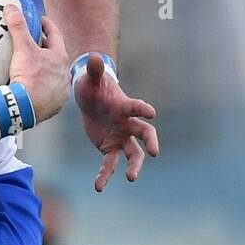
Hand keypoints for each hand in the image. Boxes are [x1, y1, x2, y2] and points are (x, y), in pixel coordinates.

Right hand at [2, 4, 69, 122]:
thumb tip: (11, 7)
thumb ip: (18, 26)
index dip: (46, 26)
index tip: (40, 21)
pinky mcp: (53, 106)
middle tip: (31, 43)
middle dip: (44, 49)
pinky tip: (31, 88)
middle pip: (54, 56)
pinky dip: (41, 88)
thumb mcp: (22, 48)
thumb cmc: (29, 77)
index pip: (55, 35)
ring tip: (30, 67)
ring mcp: (60, 91)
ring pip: (52, 75)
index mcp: (60, 58)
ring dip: (44, 70)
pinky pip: (48, 93)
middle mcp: (64, 74)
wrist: (25, 108)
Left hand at [73, 53, 158, 190]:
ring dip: (133, 166)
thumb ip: (93, 71)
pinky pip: (110, 165)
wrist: (90, 100)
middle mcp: (128, 124)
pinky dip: (105, 176)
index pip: (136, 108)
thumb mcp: (89, 79)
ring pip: (133, 154)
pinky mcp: (110, 149)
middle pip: (144, 133)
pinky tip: (98, 187)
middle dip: (150, 141)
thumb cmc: (92, 87)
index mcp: (124, 106)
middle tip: (154, 152)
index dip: (143, 109)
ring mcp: (121, 137)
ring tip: (130, 178)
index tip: (151, 112)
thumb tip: (93, 57)